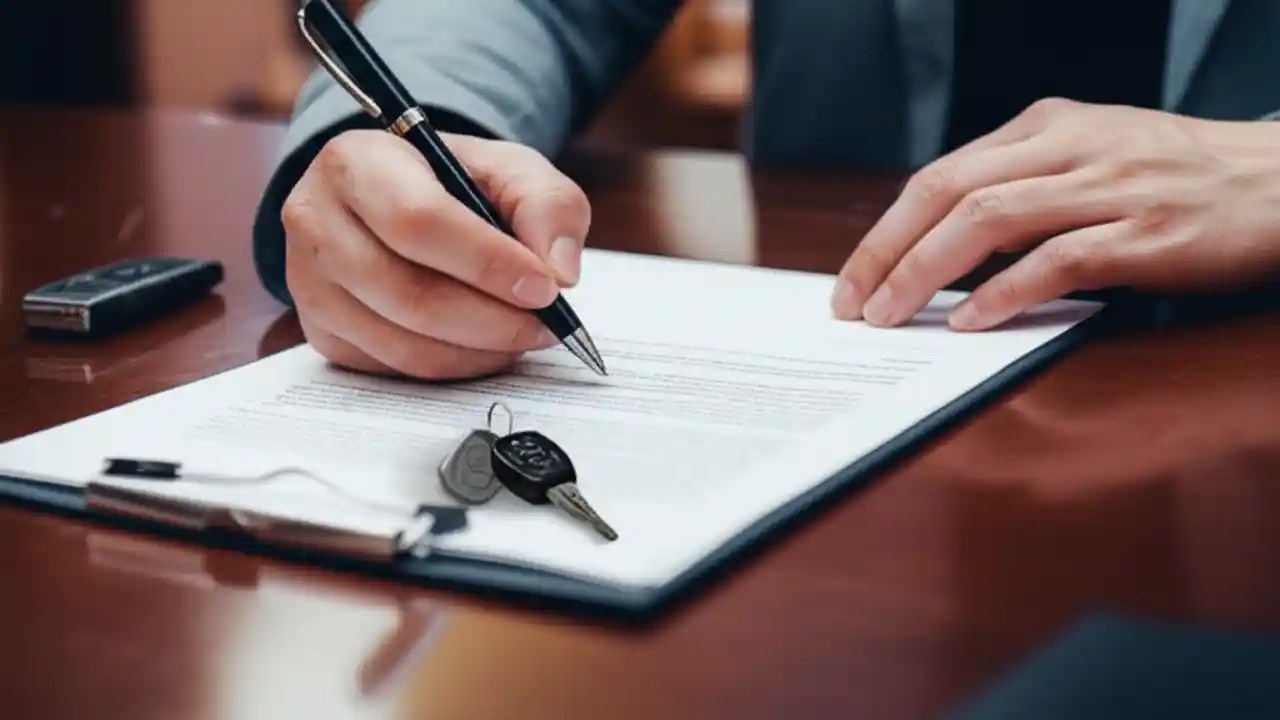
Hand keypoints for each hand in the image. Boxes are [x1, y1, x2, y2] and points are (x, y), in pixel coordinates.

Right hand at [282, 130, 589, 378]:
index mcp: (356, 162)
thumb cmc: (455, 182)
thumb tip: (559, 271)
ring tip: (523, 334)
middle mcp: (316, 221)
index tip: (545, 287)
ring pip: (403, 344)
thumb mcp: (512, 170)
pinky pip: (394, 369)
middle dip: (493, 320)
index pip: (418, 222)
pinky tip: (484, 344)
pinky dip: (454, 366)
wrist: (402, 199)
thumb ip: (548, 206)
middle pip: (409, 295)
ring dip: (479, 351)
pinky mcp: (323, 334)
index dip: (488, 264)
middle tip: (546, 325)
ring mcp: (310, 285)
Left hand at [831, 99, 1279, 329]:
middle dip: (886, 253)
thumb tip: (938, 246)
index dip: (884, 231)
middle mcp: (1069, 147)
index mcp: (1046, 126)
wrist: (1278, 182)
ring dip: (926, 273)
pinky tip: (970, 322)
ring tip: (891, 316)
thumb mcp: (1087, 157)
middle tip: (853, 306)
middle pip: (947, 193)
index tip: (851, 281)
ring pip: (989, 221)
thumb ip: (1018, 187)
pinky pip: (1057, 260)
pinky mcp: (1144, 234)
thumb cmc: (1172, 177)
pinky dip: (1004, 293)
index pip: (939, 176)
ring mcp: (1108, 188)